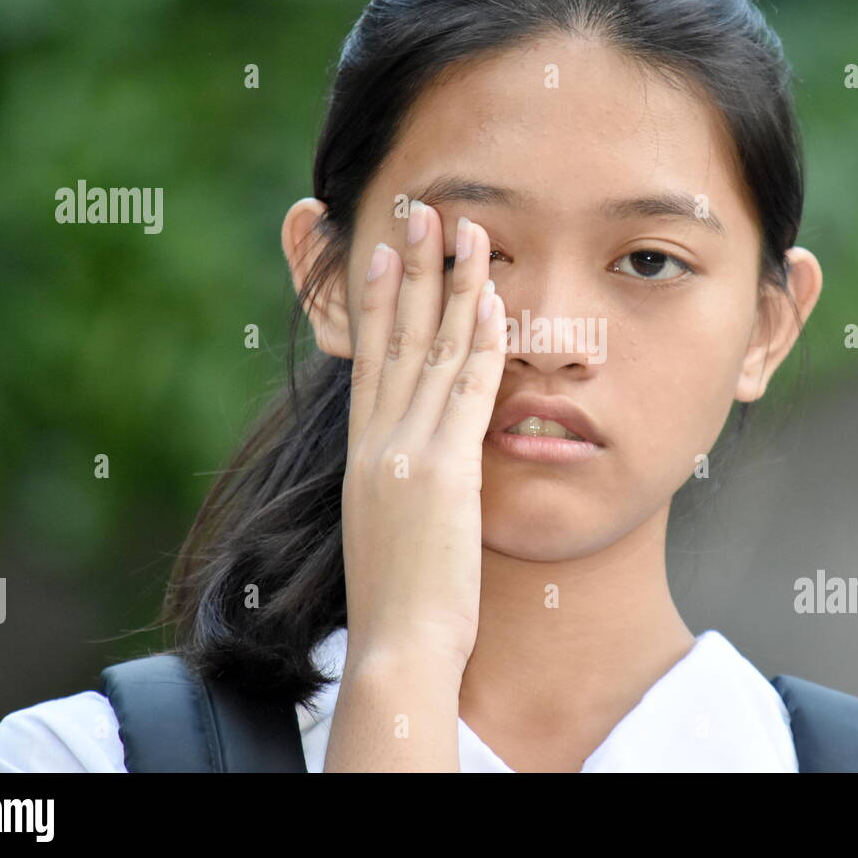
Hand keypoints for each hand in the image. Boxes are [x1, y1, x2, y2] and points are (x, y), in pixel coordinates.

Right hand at [339, 200, 504, 678]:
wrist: (397, 646)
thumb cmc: (400, 602)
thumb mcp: (389, 527)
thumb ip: (400, 482)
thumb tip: (414, 462)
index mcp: (363, 453)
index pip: (370, 358)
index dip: (377, 300)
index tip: (384, 252)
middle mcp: (378, 441)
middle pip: (397, 336)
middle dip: (411, 268)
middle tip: (420, 211)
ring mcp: (408, 451)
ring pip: (435, 350)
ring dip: (455, 287)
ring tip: (467, 233)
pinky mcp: (444, 471)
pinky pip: (468, 392)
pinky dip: (482, 344)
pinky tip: (495, 302)